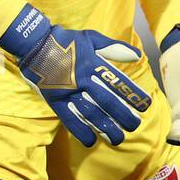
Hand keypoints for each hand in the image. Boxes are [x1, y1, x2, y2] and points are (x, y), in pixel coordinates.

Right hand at [0, 4, 151, 147]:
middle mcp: (82, 79)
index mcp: (93, 63)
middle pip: (107, 101)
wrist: (34, 43)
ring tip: (117, 139)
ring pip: (90, 113)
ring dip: (105, 127)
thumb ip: (114, 48)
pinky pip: (69, 118)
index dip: (132, 94)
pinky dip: (80, 131)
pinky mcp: (55, 100)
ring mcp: (68, 91)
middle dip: (122, 115)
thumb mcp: (91, 38)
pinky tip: (91, 141)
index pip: (117, 81)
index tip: (145, 105)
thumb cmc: (66, 40)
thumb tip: (136, 55)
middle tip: (134, 126)